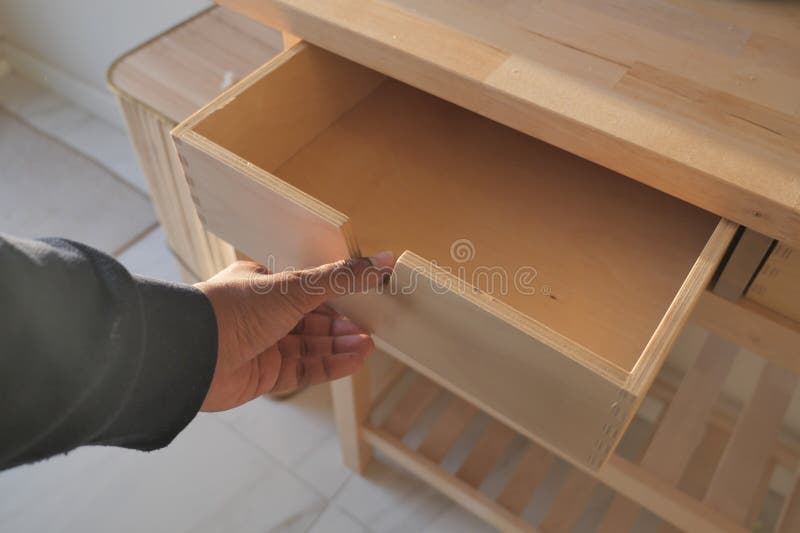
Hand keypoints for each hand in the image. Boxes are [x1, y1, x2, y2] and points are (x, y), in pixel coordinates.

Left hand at [195, 252, 393, 410]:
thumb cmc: (235, 309)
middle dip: (343, 324)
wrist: (192, 354)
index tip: (365, 297)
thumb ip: (342, 277)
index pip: (309, 289)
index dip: (338, 294)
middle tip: (372, 327)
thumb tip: (383, 261)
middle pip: (313, 320)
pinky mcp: (263, 376)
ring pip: (311, 346)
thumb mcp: (296, 286)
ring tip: (368, 346)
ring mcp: (263, 347)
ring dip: (340, 345)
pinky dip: (329, 365)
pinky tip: (353, 361)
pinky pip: (304, 370)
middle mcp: (262, 315)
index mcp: (264, 285)